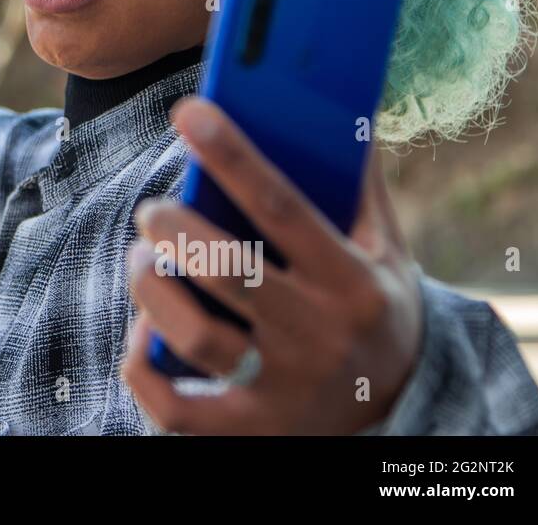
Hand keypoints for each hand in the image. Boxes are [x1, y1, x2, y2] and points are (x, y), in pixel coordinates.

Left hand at [121, 96, 422, 434]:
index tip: (190, 112)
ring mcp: (282, 389)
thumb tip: (336, 108)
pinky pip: (176, 408)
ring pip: (196, 337)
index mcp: (353, 283)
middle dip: (176, 229)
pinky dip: (144, 365)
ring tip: (139, 260)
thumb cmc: (372, 307)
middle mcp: (320, 338)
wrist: (399, 411)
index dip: (233, 154)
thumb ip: (357, 186)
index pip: (283, 207)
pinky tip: (143, 328)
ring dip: (152, 289)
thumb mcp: (385, 250)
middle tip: (151, 211)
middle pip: (230, 273)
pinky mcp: (248, 430)